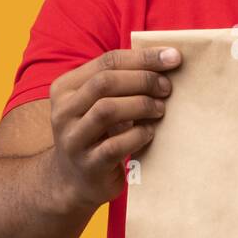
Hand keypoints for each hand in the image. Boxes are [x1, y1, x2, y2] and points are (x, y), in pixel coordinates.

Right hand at [47, 47, 181, 210]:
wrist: (74, 180)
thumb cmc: (97, 133)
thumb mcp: (98, 103)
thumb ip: (120, 82)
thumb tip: (166, 60)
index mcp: (66, 88)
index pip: (107, 61)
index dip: (143, 57)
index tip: (173, 58)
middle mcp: (63, 111)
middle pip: (104, 82)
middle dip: (143, 80)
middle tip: (167, 88)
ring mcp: (73, 139)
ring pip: (107, 110)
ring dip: (141, 105)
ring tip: (160, 109)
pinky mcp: (89, 165)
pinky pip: (115, 145)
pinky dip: (138, 135)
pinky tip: (150, 133)